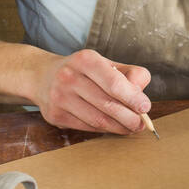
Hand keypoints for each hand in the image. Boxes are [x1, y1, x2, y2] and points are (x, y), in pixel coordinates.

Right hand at [30, 48, 152, 134]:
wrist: (42, 76)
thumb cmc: (84, 71)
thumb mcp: (106, 64)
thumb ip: (130, 74)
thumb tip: (141, 94)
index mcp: (86, 60)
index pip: (114, 82)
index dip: (132, 97)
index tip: (145, 107)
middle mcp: (69, 76)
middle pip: (107, 104)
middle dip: (129, 117)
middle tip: (141, 124)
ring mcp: (59, 97)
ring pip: (97, 119)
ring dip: (119, 127)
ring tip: (131, 127)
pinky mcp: (54, 115)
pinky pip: (87, 127)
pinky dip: (104, 129)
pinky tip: (112, 127)